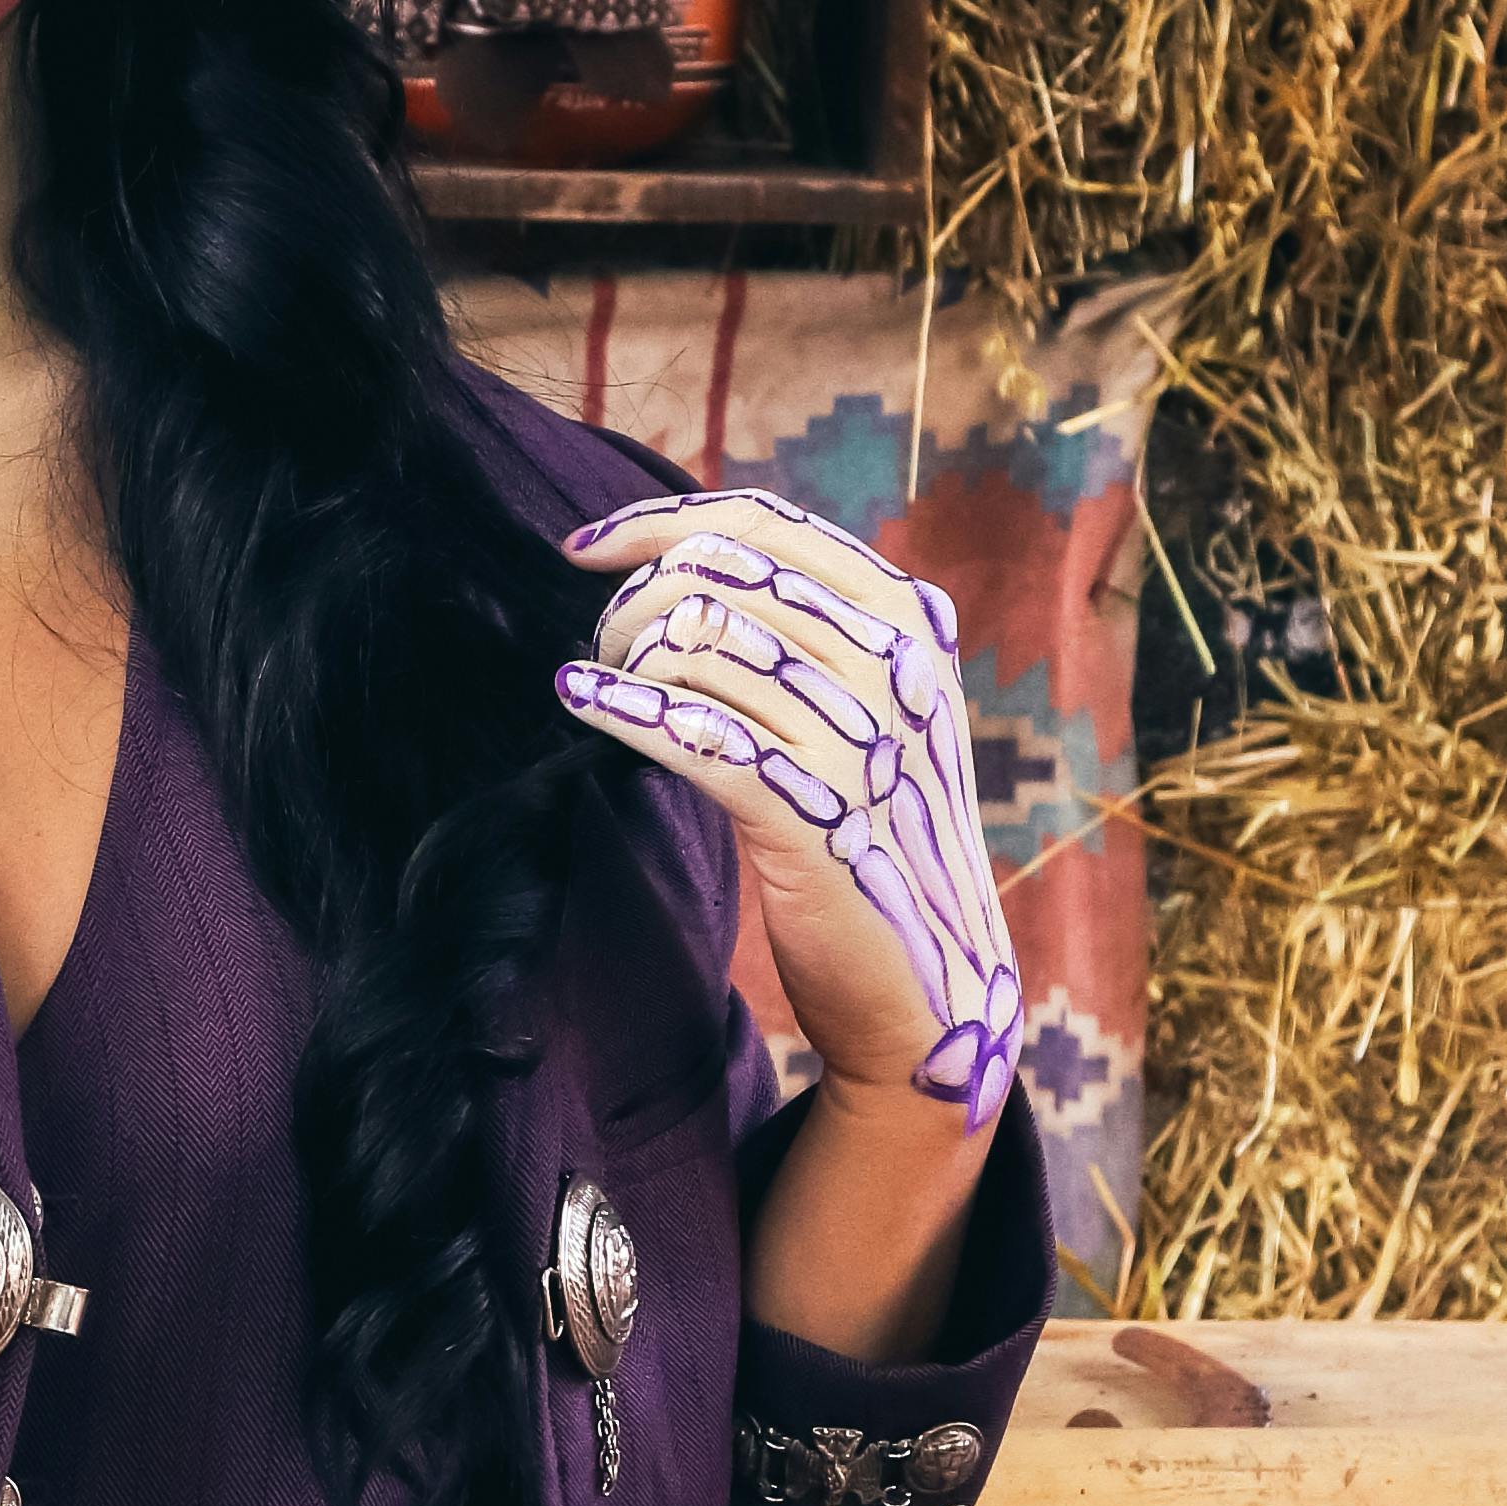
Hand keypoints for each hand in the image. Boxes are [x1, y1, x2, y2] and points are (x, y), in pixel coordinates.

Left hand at [557, 493, 1021, 1139]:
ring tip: (602, 685)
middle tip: (603, 648)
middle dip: (632, 601)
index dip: (657, 524)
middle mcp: (895, 665)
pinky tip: (577, 700)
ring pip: (696, 645)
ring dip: (624, 658)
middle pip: (718, 576)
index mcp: (910, 620)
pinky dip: (620, 707)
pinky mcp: (814, 814)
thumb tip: (684, 556)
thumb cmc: (875, 833)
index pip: (764, 525)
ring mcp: (860, 739)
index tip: (583, 548)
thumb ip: (815, 629)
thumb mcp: (876, 709)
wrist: (929, 981)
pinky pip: (690, 731)